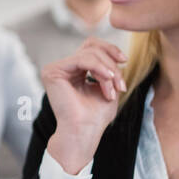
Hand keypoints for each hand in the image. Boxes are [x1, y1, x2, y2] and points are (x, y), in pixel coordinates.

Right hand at [42, 38, 126, 173]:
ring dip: (108, 71)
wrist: (83, 132)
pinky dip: (99, 69)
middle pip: (91, 46)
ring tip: (113, 89)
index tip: (125, 62)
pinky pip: (83, 59)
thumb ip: (109, 69)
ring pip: (90, 53)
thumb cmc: (95, 117)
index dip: (110, 49)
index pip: (91, 47)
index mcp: (73, 71)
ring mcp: (55, 69)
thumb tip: (116, 55)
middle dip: (112, 63)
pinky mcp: (53, 72)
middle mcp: (62, 68)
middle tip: (121, 84)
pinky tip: (107, 81)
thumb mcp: (108, 86)